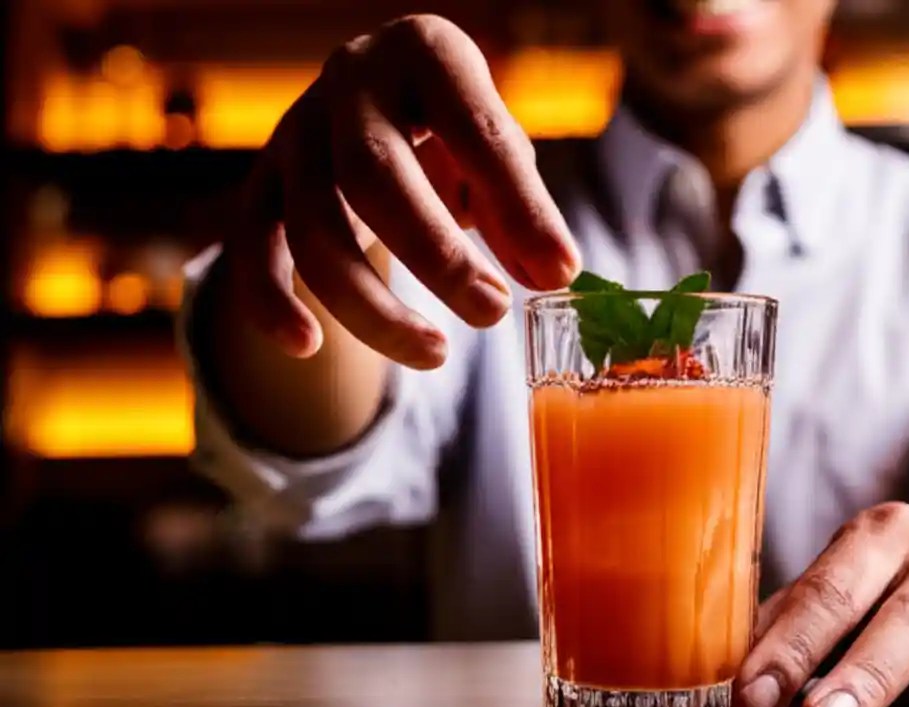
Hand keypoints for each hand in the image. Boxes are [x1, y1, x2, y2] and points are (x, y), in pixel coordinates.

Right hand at [227, 15, 579, 368]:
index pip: (475, 129)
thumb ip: (520, 205)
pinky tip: (307, 347)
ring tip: (436, 353)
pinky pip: (251, 247)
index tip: (559, 270)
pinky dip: (270, 302)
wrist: (370, 95)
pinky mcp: (262, 181)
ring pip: (312, 227)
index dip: (520, 205)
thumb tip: (550, 277)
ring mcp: (296, 131)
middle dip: (437, 257)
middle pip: (375, 176)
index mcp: (427, 54)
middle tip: (493, 312)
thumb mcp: (494, 145)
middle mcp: (351, 82)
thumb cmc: (451, 126)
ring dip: (372, 304)